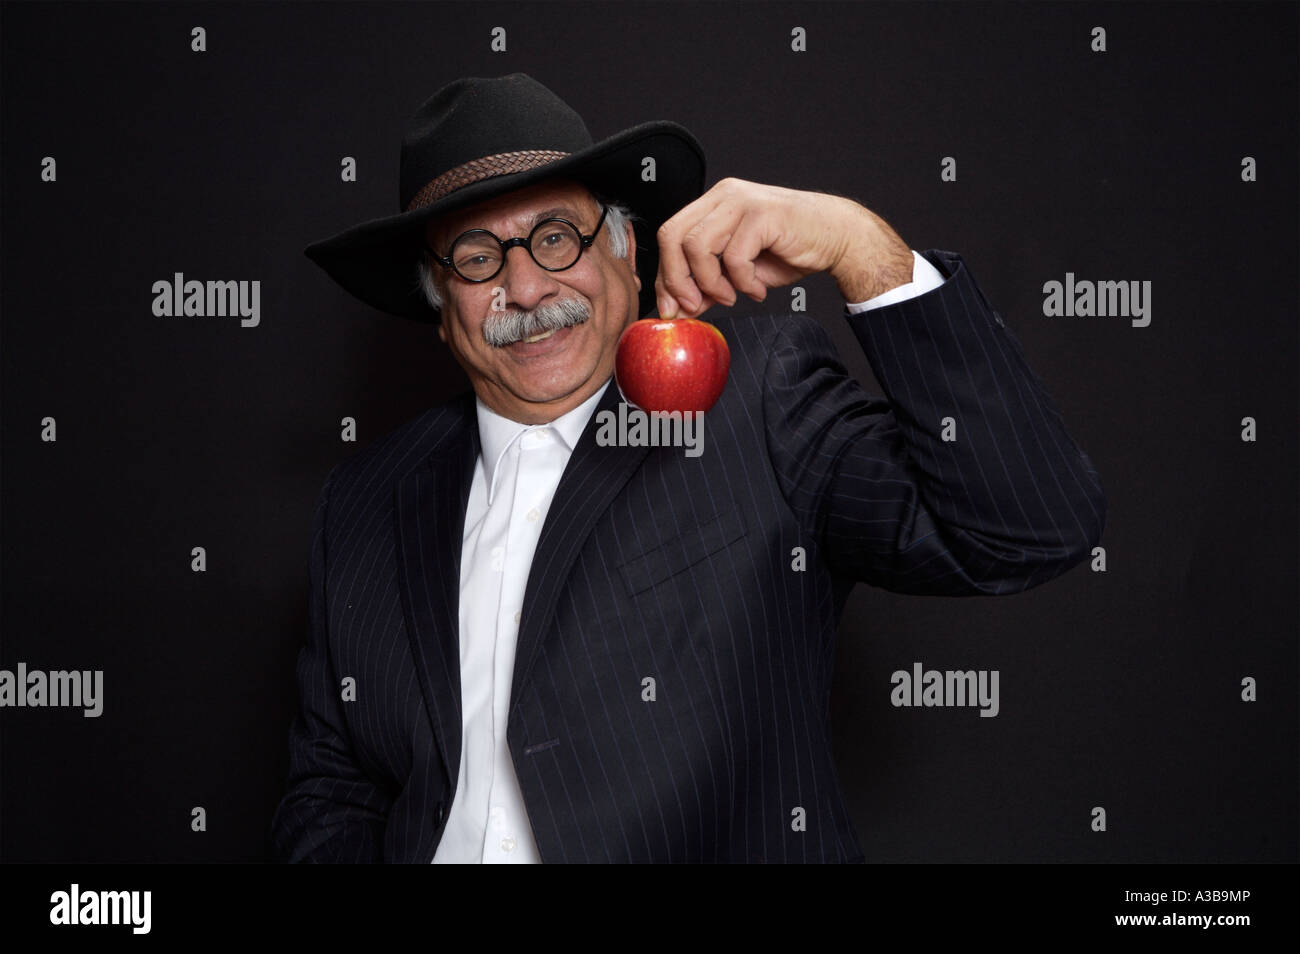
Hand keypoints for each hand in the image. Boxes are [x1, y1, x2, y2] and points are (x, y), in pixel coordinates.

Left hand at [653, 177, 913, 318]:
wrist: (836, 238)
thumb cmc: (790, 251)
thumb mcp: (739, 273)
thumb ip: (708, 284)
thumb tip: (679, 308)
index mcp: (713, 204)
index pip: (669, 235)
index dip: (664, 275)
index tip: (672, 307)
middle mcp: (723, 196)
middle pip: (673, 237)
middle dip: (677, 280)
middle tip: (694, 307)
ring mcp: (741, 201)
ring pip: (698, 246)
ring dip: (712, 283)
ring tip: (733, 296)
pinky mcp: (762, 214)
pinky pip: (734, 257)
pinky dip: (743, 282)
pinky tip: (757, 289)